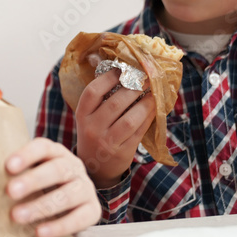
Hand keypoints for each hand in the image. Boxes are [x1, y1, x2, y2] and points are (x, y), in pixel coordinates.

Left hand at [4, 137, 99, 236]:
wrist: (74, 200)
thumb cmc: (42, 186)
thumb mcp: (30, 172)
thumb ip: (12, 173)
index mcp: (56, 153)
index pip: (43, 147)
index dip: (26, 155)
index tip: (7, 166)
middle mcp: (74, 167)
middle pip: (57, 170)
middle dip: (33, 181)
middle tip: (10, 191)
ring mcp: (86, 188)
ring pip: (68, 195)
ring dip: (42, 206)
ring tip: (17, 216)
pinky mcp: (92, 210)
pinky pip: (79, 218)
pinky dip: (59, 226)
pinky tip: (39, 232)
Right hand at [73, 69, 155, 188]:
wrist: (94, 168)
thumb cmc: (94, 134)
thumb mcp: (88, 117)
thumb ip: (100, 99)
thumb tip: (123, 71)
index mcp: (82, 115)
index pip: (93, 92)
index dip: (109, 77)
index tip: (123, 69)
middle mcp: (92, 128)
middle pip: (115, 103)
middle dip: (134, 87)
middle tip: (146, 78)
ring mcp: (107, 142)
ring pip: (130, 119)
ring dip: (145, 103)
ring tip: (153, 93)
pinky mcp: (123, 152)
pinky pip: (139, 131)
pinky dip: (149, 117)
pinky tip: (154, 107)